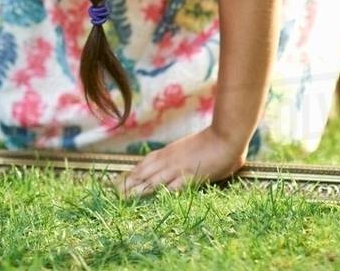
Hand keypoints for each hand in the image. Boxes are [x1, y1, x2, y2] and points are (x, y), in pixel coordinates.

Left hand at [114, 126, 247, 197]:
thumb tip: (181, 161)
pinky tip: (151, 202)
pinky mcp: (189, 177)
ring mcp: (177, 168)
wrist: (225, 137)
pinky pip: (172, 188)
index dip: (131, 174)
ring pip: (152, 181)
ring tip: (124, 199)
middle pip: (143, 173)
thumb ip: (182, 155)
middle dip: (128, 184)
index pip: (144, 164)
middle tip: (114, 193)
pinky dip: (160, 195)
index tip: (119, 181)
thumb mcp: (189, 148)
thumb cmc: (212, 141)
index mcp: (168, 153)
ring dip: (137, 191)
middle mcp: (168, 160)